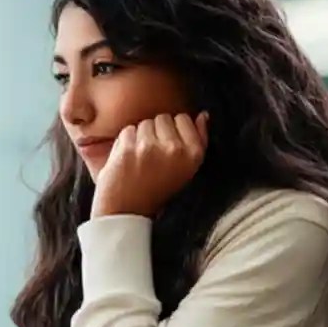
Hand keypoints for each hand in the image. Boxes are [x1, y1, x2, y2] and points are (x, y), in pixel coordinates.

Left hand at [91, 112, 208, 217]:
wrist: (126, 212)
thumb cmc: (156, 191)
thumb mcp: (186, 170)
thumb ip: (198, 141)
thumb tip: (203, 115)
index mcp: (194, 155)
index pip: (184, 119)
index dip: (173, 132)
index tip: (167, 149)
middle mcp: (175, 149)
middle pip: (163, 118)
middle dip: (156, 133)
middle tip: (152, 157)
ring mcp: (151, 147)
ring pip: (144, 123)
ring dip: (140, 137)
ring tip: (139, 159)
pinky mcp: (129, 148)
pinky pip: (127, 131)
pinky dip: (124, 142)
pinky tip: (127, 159)